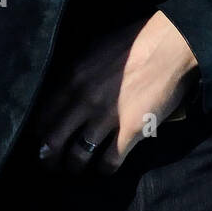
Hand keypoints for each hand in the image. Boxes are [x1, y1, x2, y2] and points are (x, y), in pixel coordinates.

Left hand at [30, 11, 198, 175]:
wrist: (171, 45)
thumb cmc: (135, 41)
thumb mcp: (95, 49)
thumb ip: (77, 71)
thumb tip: (66, 87)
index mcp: (73, 78)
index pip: (44, 115)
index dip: (40, 133)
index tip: (42, 140)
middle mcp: (84, 100)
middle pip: (54, 140)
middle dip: (49, 157)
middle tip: (51, 163)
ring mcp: (107, 117)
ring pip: (78, 155)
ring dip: (76, 166)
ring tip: (77, 169)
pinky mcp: (131, 130)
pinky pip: (110, 160)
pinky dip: (105, 169)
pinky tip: (106, 168)